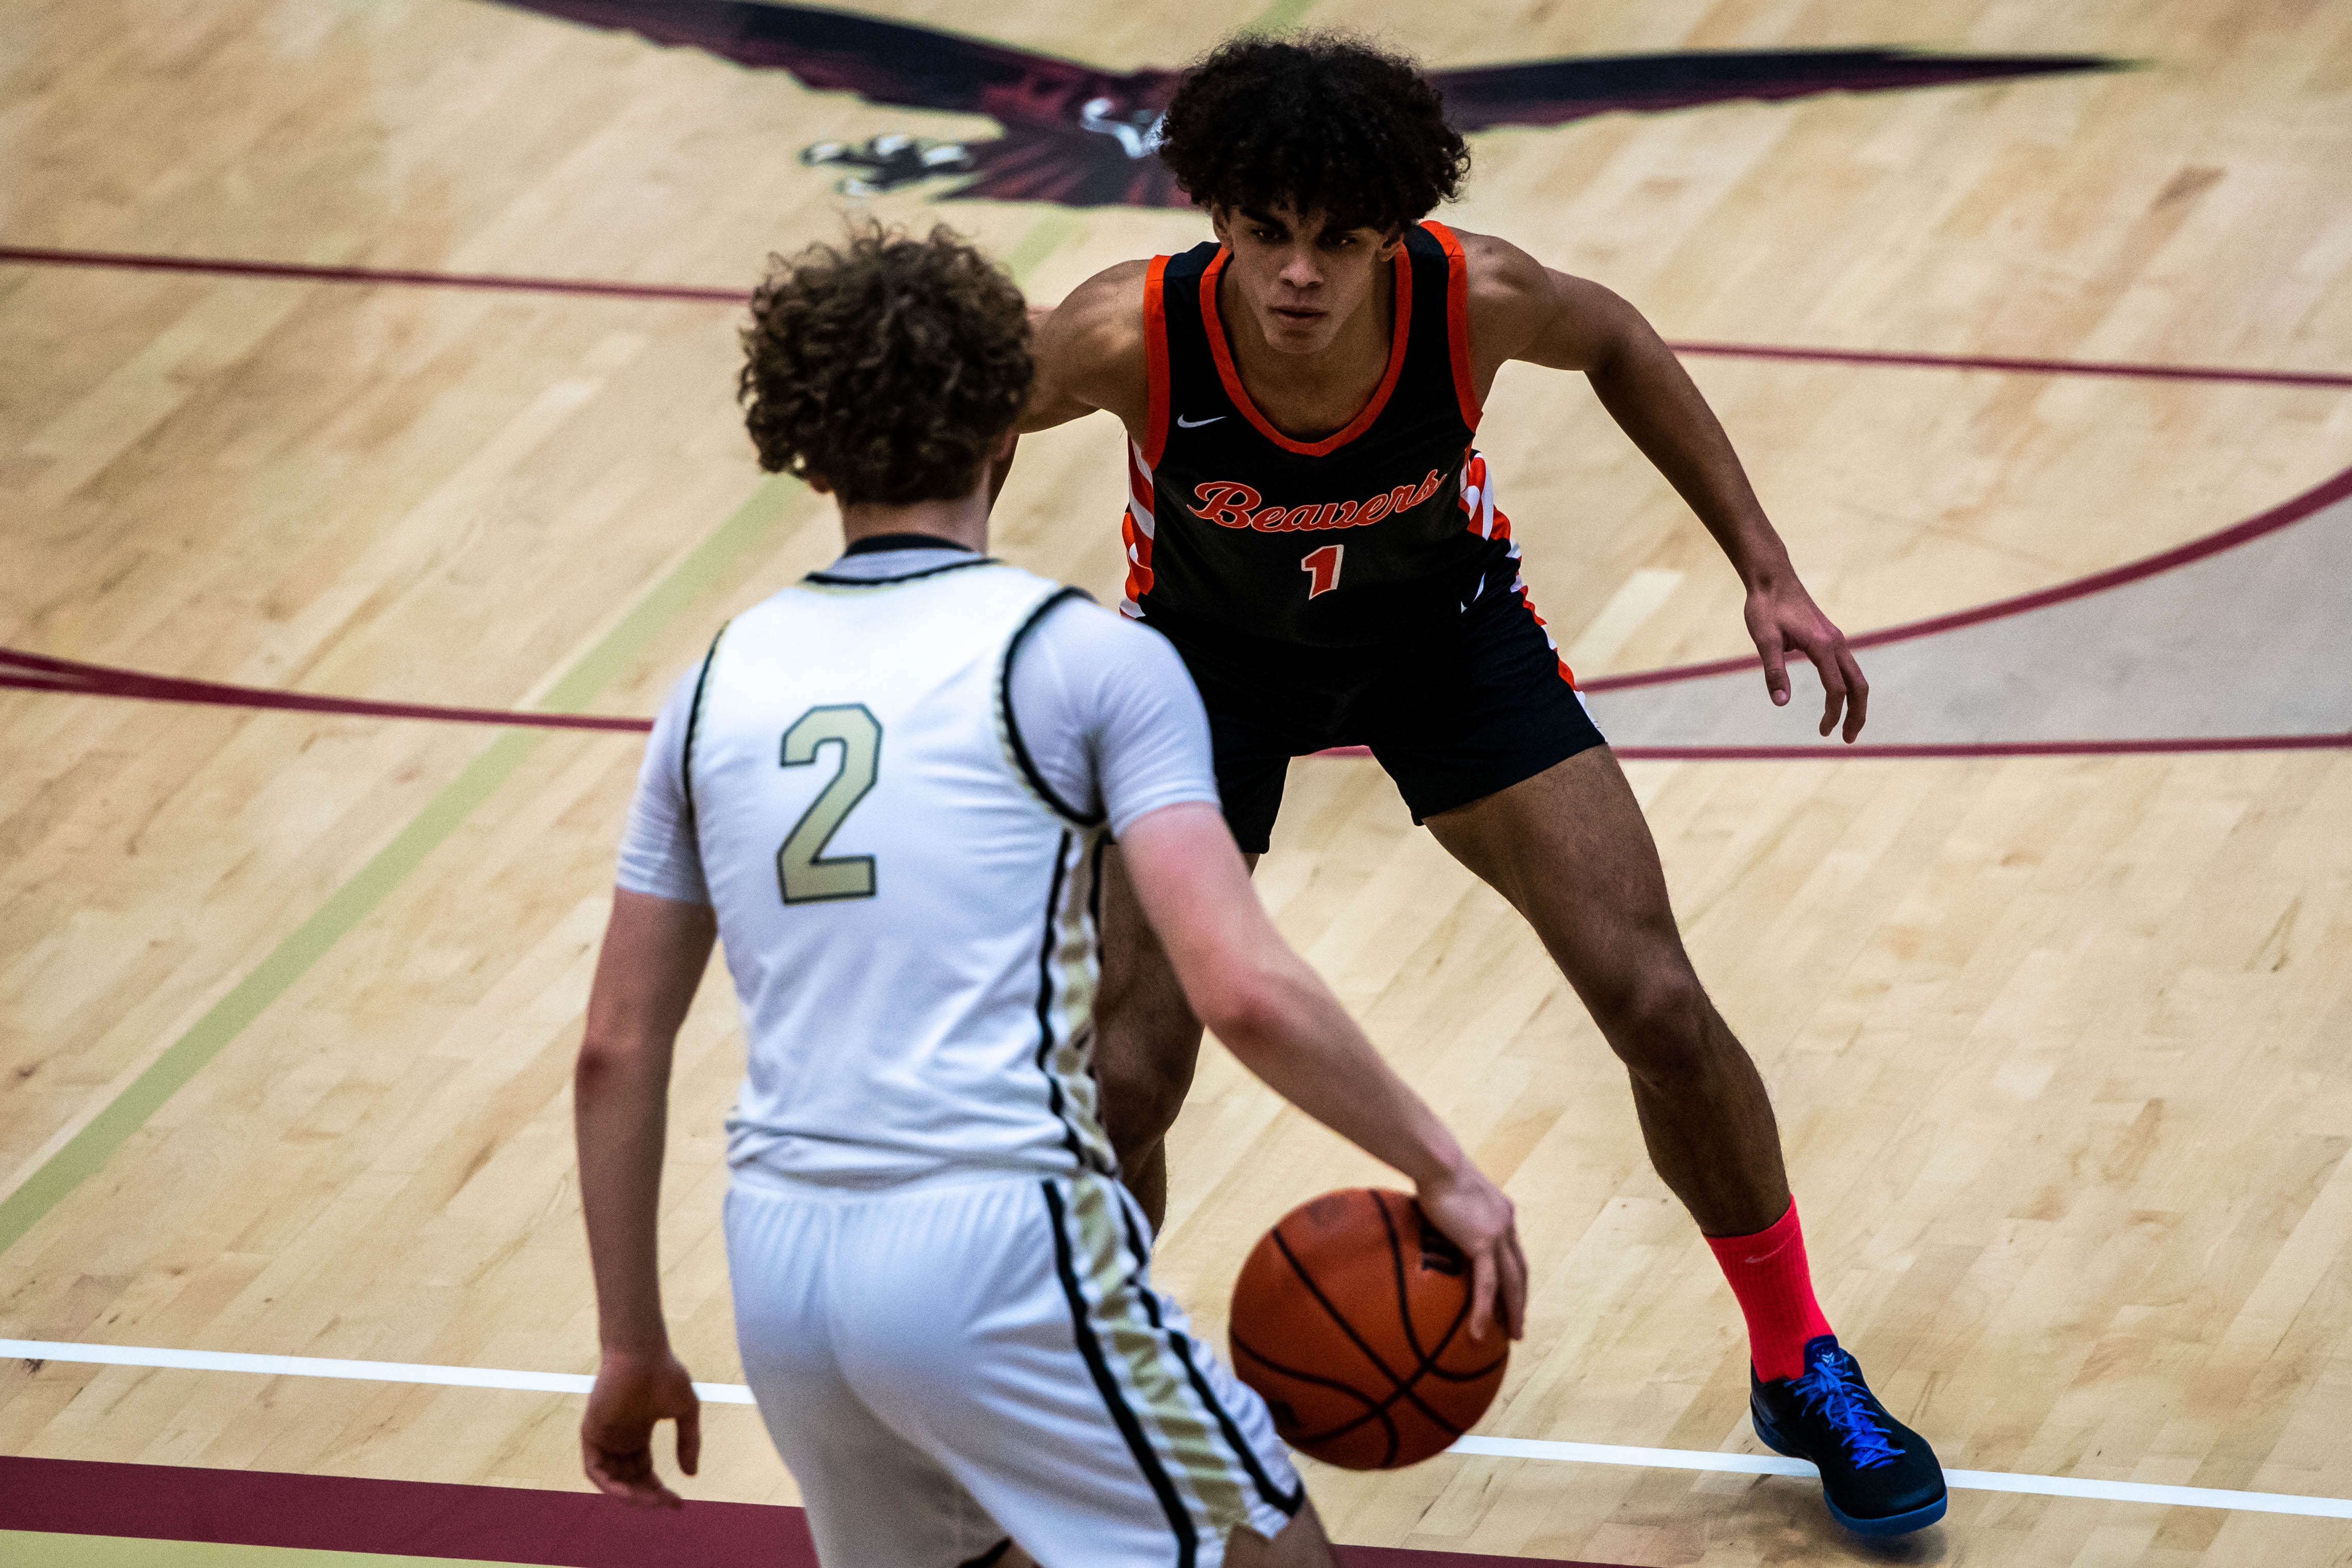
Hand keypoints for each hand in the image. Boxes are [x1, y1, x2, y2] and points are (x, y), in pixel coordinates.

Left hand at [581, 1348, 701, 1507]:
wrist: (643, 1353)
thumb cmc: (665, 1373)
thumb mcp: (686, 1411)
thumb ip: (688, 1442)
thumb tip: (691, 1475)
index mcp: (638, 1433)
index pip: (644, 1472)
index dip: (659, 1490)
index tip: (679, 1503)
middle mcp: (619, 1439)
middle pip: (630, 1480)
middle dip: (648, 1496)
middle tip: (666, 1503)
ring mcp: (604, 1437)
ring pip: (612, 1480)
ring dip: (630, 1495)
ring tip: (650, 1501)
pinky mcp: (591, 1434)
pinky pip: (595, 1470)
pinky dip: (609, 1485)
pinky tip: (628, 1493)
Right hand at [1415, 1164, 1527, 1342]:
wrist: (1439, 1161)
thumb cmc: (1434, 1168)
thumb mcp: (1448, 1191)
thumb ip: (1447, 1209)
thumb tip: (1428, 1216)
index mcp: (1502, 1212)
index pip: (1513, 1251)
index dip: (1514, 1274)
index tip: (1512, 1293)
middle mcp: (1506, 1224)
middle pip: (1519, 1270)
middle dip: (1520, 1299)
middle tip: (1518, 1324)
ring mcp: (1498, 1234)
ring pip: (1512, 1283)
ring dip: (1514, 1311)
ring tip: (1513, 1336)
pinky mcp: (1482, 1243)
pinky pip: (1486, 1285)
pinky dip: (1483, 1310)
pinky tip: (1478, 1332)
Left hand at [1743, 576, 1868, 741]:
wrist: (1772, 578)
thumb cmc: (1766, 607)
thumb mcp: (1764, 640)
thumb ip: (1774, 671)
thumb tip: (1781, 703)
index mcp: (1822, 645)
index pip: (1835, 688)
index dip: (1832, 713)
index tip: (1822, 732)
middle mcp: (1836, 642)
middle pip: (1859, 685)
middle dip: (1857, 714)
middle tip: (1848, 740)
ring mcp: (1836, 639)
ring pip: (1856, 676)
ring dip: (1855, 703)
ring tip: (1847, 728)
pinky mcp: (1831, 638)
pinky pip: (1848, 667)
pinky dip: (1849, 688)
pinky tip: (1838, 699)